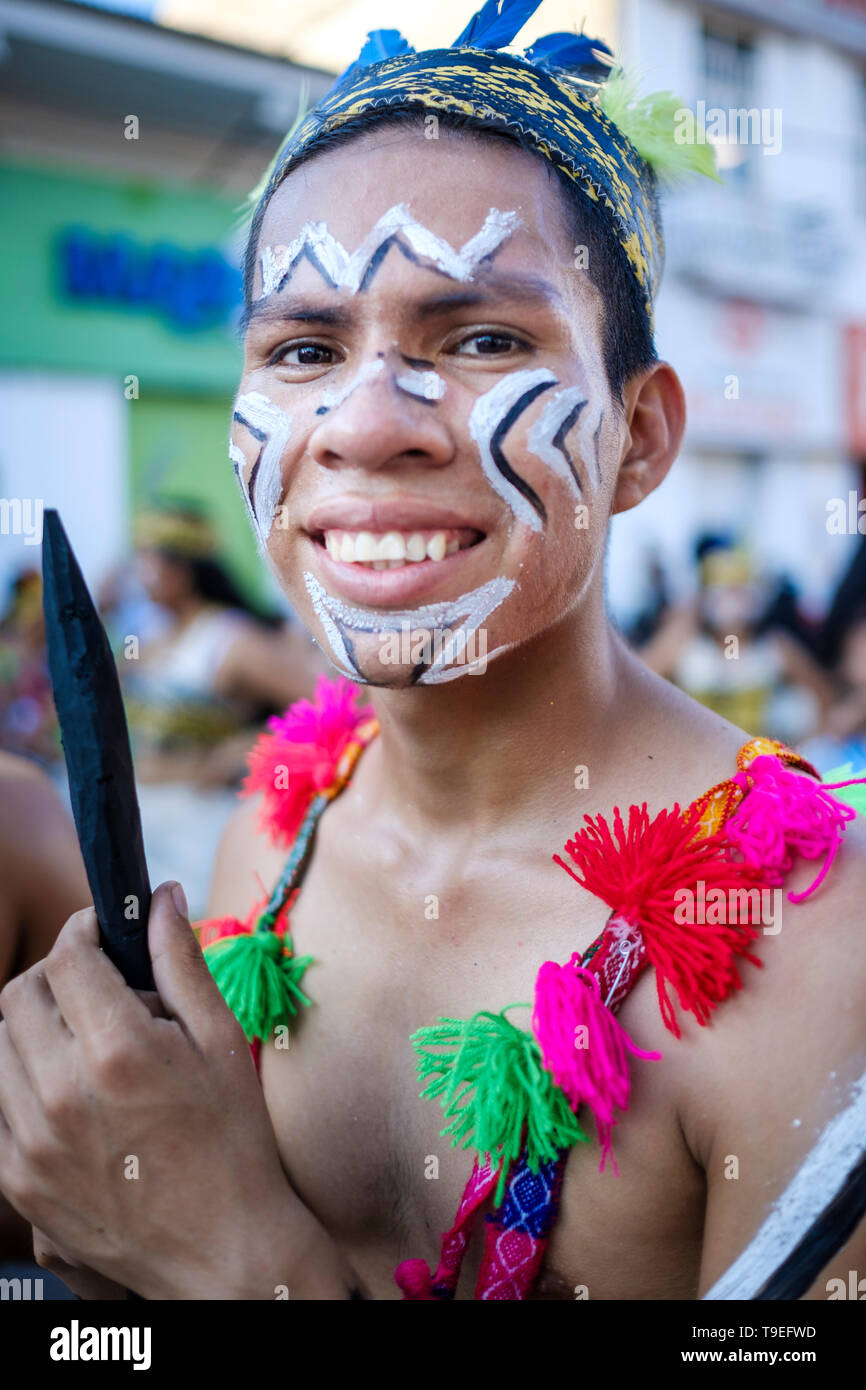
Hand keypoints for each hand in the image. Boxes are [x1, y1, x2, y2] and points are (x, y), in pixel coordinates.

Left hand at [0, 883, 344, 1298]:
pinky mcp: (17, 1179)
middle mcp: (63, 1094)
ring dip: (34, 1027)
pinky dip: (23, 1082)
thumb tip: (161, 896)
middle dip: (55, 974)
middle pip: (19, 994)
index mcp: (119, 1052)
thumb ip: (181, 962)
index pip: (68, 956)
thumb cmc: (234, 1142)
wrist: (223, 1252)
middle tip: (96, 984)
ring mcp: (31, 1141)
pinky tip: (72, 1093)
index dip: (85, 929)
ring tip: (86, 1044)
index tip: (103, 931)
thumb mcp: (221, 1041)